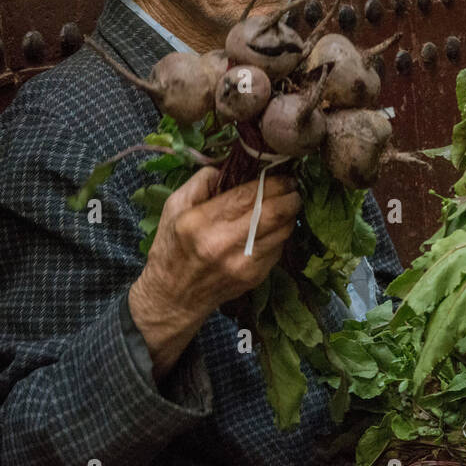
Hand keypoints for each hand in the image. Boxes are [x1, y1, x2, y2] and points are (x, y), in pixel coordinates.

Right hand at [129, 167, 300, 378]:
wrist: (174, 298)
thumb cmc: (172, 248)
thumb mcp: (173, 208)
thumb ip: (199, 182)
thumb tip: (228, 167)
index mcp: (201, 222)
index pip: (248, 195)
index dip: (272, 182)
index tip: (283, 174)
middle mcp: (224, 243)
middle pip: (274, 212)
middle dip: (290, 195)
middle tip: (293, 187)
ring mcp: (243, 263)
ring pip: (283, 230)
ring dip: (290, 214)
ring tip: (287, 203)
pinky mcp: (255, 277)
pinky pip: (279, 248)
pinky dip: (281, 234)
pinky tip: (274, 227)